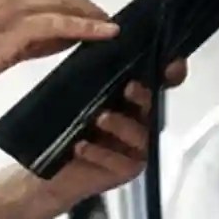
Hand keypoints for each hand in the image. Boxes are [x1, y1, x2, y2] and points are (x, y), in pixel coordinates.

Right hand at [0, 0, 118, 107]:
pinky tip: (104, 34)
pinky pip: (59, 21)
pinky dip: (85, 25)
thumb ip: (17, 37)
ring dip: (91, 13)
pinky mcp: (10, 29)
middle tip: (107, 21)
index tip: (88, 15)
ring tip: (111, 28)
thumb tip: (52, 40)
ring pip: (62, 2)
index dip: (70, 1)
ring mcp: (6, 8)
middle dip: (85, 4)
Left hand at [42, 60, 188, 205]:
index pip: (160, 81)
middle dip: (142, 96)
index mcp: (133, 99)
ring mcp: (136, 147)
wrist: (47, 172)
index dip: (171, 73)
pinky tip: (81, 145)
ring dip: (120, 124)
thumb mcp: (75, 95)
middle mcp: (140, 121)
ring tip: (100, 118)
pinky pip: (119, 161)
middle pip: (152, 106)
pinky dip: (100, 153)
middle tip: (128, 87)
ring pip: (138, 134)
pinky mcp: (126, 169)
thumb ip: (93, 76)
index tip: (170, 65)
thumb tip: (101, 46)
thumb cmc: (65, 129)